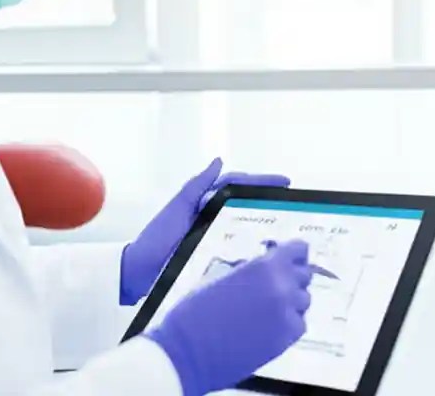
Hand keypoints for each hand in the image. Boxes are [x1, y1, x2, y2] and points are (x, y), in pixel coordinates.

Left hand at [120, 158, 288, 304]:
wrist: (140, 273)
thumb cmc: (156, 239)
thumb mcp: (177, 208)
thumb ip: (196, 186)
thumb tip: (218, 161)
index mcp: (205, 203)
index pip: (238, 186)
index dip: (262, 183)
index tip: (285, 182)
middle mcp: (213, 218)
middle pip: (247, 204)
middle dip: (270, 199)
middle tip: (294, 201)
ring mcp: (215, 238)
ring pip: (246, 226)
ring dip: (267, 223)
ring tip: (289, 223)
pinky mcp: (215, 258)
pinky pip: (240, 249)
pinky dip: (256, 248)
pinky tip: (270, 252)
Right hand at [146, 240, 313, 395]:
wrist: (188, 350)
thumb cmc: (196, 312)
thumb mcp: (221, 275)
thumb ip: (250, 268)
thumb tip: (263, 267)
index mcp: (264, 266)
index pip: (298, 250)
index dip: (293, 254)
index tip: (289, 258)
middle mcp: (281, 287)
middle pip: (304, 275)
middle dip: (290, 277)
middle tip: (273, 285)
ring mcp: (286, 315)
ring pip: (303, 301)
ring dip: (290, 300)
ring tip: (267, 308)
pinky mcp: (285, 340)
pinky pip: (298, 324)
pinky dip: (288, 323)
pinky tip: (268, 325)